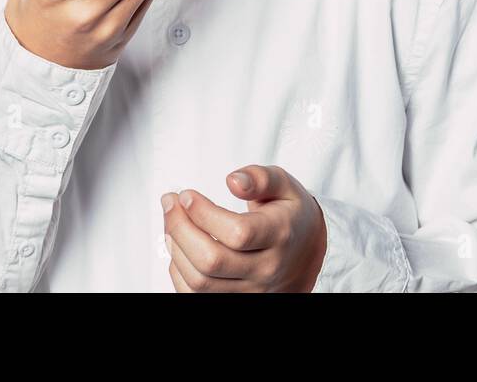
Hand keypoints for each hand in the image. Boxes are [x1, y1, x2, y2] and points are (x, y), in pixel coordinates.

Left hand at [161, 164, 327, 291]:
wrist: (306, 253)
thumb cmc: (290, 215)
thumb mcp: (284, 186)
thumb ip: (260, 178)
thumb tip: (233, 181)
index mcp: (280, 235)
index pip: (237, 233)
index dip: (204, 214)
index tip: (187, 195)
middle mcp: (266, 268)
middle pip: (212, 261)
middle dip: (180, 228)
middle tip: (170, 203)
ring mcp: (251, 290)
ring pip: (200, 282)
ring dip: (175, 249)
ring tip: (172, 221)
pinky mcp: (237, 298)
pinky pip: (197, 296)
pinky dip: (180, 272)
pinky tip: (180, 246)